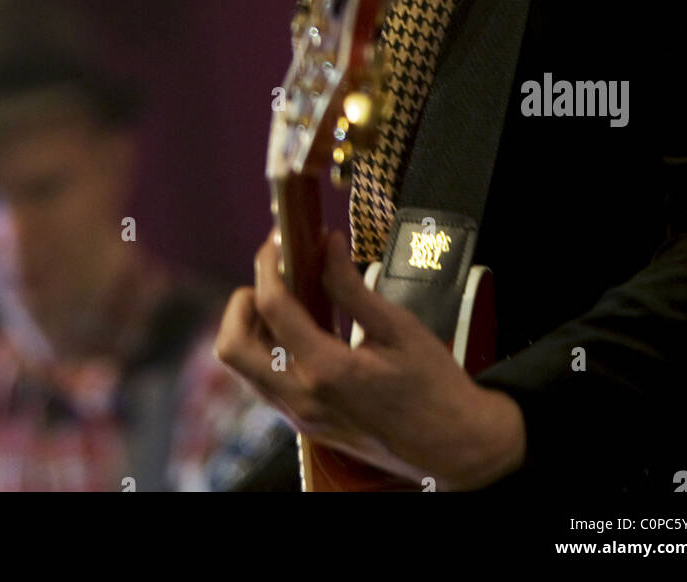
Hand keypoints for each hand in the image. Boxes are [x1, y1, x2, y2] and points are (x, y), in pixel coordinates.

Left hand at [215, 228, 525, 489]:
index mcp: (327, 370)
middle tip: (273, 275)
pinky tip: (301, 328)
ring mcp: (301, 417)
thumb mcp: (397, 327)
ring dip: (252, 327)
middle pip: (232, 347)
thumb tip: (326, 245)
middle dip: (242, 301)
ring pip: (244, 368)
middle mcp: (303, 398)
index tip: (279, 241)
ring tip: (287, 297)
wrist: (454, 446)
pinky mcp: (306, 425)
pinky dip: (268, 349)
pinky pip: (266, 383)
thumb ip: (352, 286)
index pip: (271, 307)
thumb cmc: (434, 385)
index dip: (268, 265)